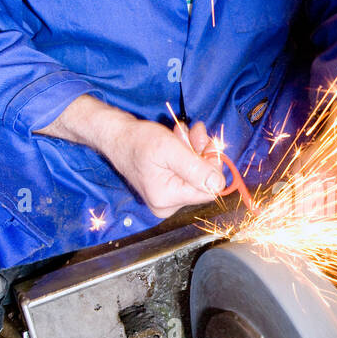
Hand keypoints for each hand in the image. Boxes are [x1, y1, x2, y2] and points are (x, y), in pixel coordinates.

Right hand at [108, 118, 224, 217]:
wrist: (117, 137)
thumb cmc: (138, 141)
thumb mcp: (169, 150)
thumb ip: (195, 168)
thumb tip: (219, 185)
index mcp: (167, 199)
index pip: (209, 191)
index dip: (212, 166)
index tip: (207, 144)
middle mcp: (167, 205)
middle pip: (203, 182)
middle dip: (203, 154)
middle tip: (195, 132)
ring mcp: (167, 198)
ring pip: (197, 174)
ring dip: (195, 149)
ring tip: (183, 132)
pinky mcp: (166, 189)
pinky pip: (187, 173)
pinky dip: (187, 154)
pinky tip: (179, 139)